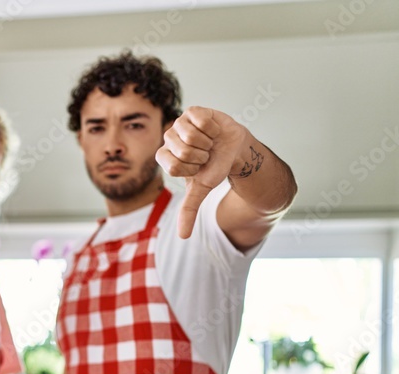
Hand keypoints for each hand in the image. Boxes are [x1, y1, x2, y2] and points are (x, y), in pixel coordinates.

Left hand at [156, 107, 249, 238]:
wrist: (233, 150)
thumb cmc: (213, 168)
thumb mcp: (201, 190)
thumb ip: (188, 210)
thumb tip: (183, 237)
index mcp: (164, 158)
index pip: (173, 167)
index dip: (192, 170)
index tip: (197, 168)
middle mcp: (168, 139)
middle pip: (183, 151)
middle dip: (201, 156)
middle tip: (205, 154)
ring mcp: (179, 123)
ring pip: (191, 136)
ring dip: (208, 142)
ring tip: (209, 143)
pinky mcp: (193, 112)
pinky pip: (200, 120)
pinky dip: (212, 128)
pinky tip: (213, 130)